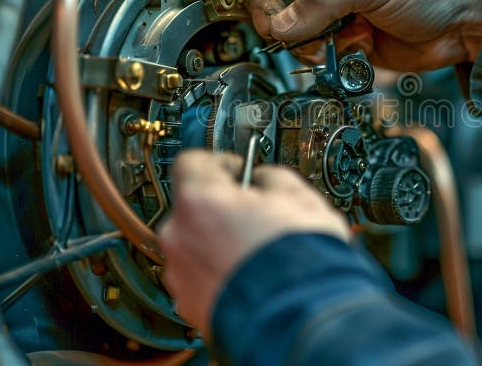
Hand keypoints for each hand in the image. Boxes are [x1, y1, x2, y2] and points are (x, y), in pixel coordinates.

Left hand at [157, 151, 349, 339]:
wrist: (302, 319)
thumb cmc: (300, 260)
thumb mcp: (299, 197)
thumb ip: (271, 177)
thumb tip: (265, 178)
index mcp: (200, 201)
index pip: (192, 161)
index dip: (221, 162)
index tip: (238, 168)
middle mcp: (180, 237)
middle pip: (193, 208)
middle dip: (222, 207)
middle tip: (255, 212)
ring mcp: (182, 276)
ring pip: (196, 246)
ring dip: (220, 243)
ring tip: (259, 250)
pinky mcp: (191, 307)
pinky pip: (202, 278)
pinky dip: (222, 274)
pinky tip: (253, 275)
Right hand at [249, 0, 481, 71]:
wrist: (468, 20)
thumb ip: (320, 1)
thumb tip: (279, 25)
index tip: (269, 23)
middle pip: (282, 8)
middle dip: (290, 28)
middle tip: (305, 40)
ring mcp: (341, 14)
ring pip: (299, 38)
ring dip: (312, 48)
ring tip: (338, 46)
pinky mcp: (352, 42)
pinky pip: (324, 57)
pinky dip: (333, 61)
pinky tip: (357, 52)